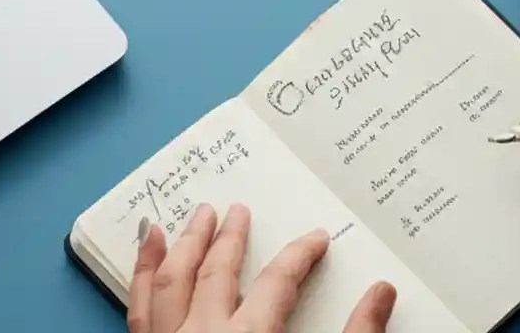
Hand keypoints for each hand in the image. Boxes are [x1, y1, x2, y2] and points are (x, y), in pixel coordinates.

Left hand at [127, 203, 396, 332]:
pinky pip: (138, 307)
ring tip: (192, 217)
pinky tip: (147, 250)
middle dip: (230, 238)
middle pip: (217, 271)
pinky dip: (141, 274)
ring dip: (183, 244)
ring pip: (171, 280)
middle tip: (237, 211)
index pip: (279, 282)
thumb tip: (381, 294)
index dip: (300, 255)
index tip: (315, 238)